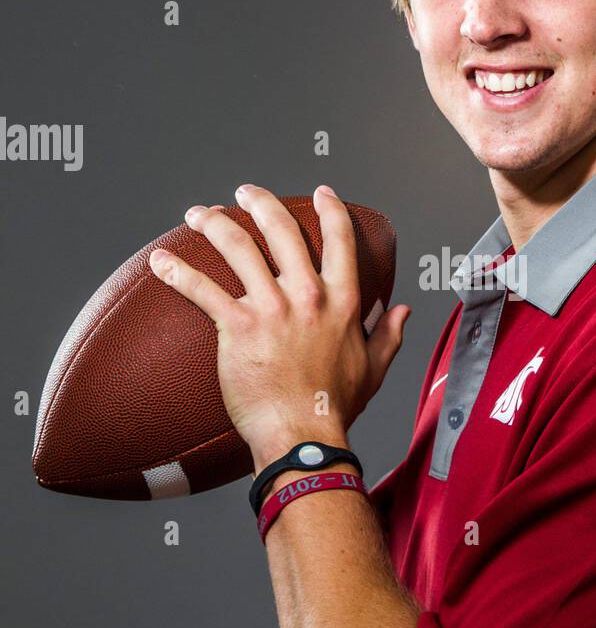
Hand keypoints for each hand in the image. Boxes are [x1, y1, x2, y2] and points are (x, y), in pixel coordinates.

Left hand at [147, 184, 409, 467]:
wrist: (303, 434)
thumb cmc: (335, 407)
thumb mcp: (374, 367)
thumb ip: (388, 334)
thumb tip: (402, 311)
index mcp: (342, 302)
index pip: (340, 241)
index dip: (331, 211)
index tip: (322, 193)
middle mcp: (307, 296)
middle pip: (282, 231)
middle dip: (261, 203)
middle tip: (245, 193)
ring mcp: (271, 309)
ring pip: (238, 248)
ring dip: (215, 224)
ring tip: (199, 214)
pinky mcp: (238, 327)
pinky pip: (202, 290)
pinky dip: (177, 272)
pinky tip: (161, 261)